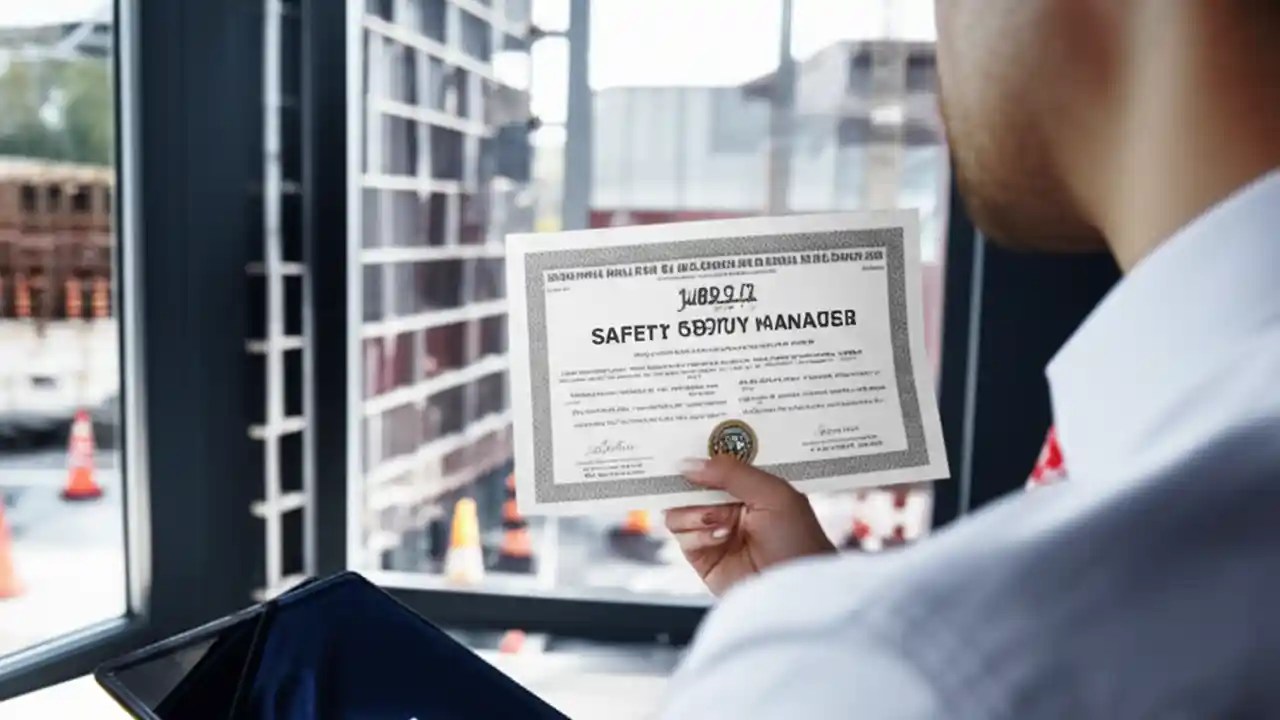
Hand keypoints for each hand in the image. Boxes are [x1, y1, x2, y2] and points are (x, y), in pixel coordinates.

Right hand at [665, 456, 835, 595]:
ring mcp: (714, 530)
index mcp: (752, 486)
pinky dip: (696, 534)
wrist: (796, 591)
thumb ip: (732, 472)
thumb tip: (689, 463)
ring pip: (679, 508)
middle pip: (692, 483)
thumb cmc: (798, 541)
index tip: (685, 444)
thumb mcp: (773, 494)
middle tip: (692, 483)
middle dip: (692, 483)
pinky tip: (719, 539)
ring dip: (695, 512)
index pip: (719, 462)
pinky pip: (680, 534)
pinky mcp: (702, 555)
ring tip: (721, 522)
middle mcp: (730, 506)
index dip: (703, 453)